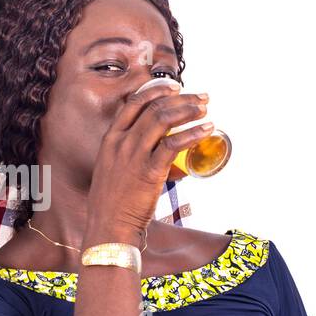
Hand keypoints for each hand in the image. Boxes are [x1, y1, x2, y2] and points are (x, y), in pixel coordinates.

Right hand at [83, 80, 212, 244]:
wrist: (108, 227)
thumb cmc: (112, 204)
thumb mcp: (112, 171)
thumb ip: (129, 155)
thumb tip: (157, 151)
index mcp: (110, 140)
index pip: (133, 104)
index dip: (156, 91)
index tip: (175, 87)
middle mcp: (120, 143)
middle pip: (154, 108)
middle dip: (181, 99)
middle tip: (201, 98)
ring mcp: (133, 156)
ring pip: (163, 119)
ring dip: (188, 110)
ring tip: (205, 109)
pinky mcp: (149, 171)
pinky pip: (174, 144)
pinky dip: (193, 133)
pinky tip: (206, 129)